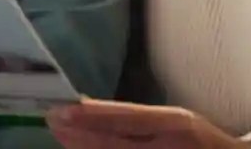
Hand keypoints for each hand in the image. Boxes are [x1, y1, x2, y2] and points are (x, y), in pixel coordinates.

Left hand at [46, 99, 249, 148]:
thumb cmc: (199, 142)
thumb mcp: (174, 122)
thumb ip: (140, 121)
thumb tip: (93, 111)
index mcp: (174, 123)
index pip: (127, 118)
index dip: (93, 115)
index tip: (63, 109)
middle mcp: (167, 143)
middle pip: (116, 142)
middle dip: (80, 135)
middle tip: (52, 121)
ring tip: (61, 137)